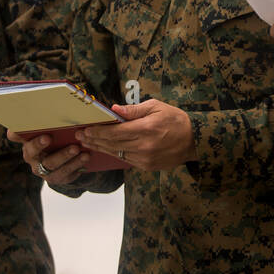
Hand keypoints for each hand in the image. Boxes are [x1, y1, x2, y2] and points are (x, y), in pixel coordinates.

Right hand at [9, 127, 89, 187]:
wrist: (64, 162)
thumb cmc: (56, 139)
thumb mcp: (51, 130)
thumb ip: (48, 121)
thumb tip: (52, 102)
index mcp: (27, 142)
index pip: (15, 136)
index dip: (18, 133)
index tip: (32, 132)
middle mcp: (32, 158)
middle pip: (32, 152)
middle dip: (39, 144)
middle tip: (49, 138)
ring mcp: (43, 170)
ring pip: (51, 164)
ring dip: (65, 156)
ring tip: (77, 148)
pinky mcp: (57, 178)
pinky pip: (66, 173)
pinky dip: (76, 164)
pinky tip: (85, 156)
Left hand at [78, 100, 194, 171]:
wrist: (194, 140)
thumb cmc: (175, 119)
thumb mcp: (156, 107)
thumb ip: (134, 110)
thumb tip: (114, 110)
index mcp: (146, 129)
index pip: (115, 132)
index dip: (98, 131)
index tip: (86, 129)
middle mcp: (144, 146)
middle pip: (112, 144)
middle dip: (94, 139)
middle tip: (80, 136)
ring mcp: (145, 159)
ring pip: (117, 153)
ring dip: (101, 148)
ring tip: (88, 143)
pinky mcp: (147, 166)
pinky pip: (126, 160)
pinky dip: (114, 154)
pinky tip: (105, 149)